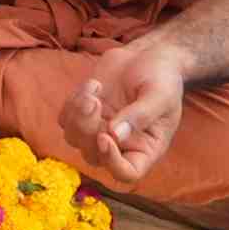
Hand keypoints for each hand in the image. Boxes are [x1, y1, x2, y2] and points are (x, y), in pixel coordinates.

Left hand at [62, 36, 191, 183]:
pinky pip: (66, 119)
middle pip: (93, 156)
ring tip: (93, 87)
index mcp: (146, 148)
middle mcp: (122, 145)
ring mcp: (100, 130)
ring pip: (74, 139)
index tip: (104, 136)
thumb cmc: (162, 78)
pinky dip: (72, 103)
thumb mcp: (159, 95)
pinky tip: (93, 85)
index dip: (112, 162)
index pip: (127, 173)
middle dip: (87, 129)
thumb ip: (140, 115)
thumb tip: (114, 135)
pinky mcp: (84, 114)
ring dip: (76, 115)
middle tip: (94, 100)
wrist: (148, 57)